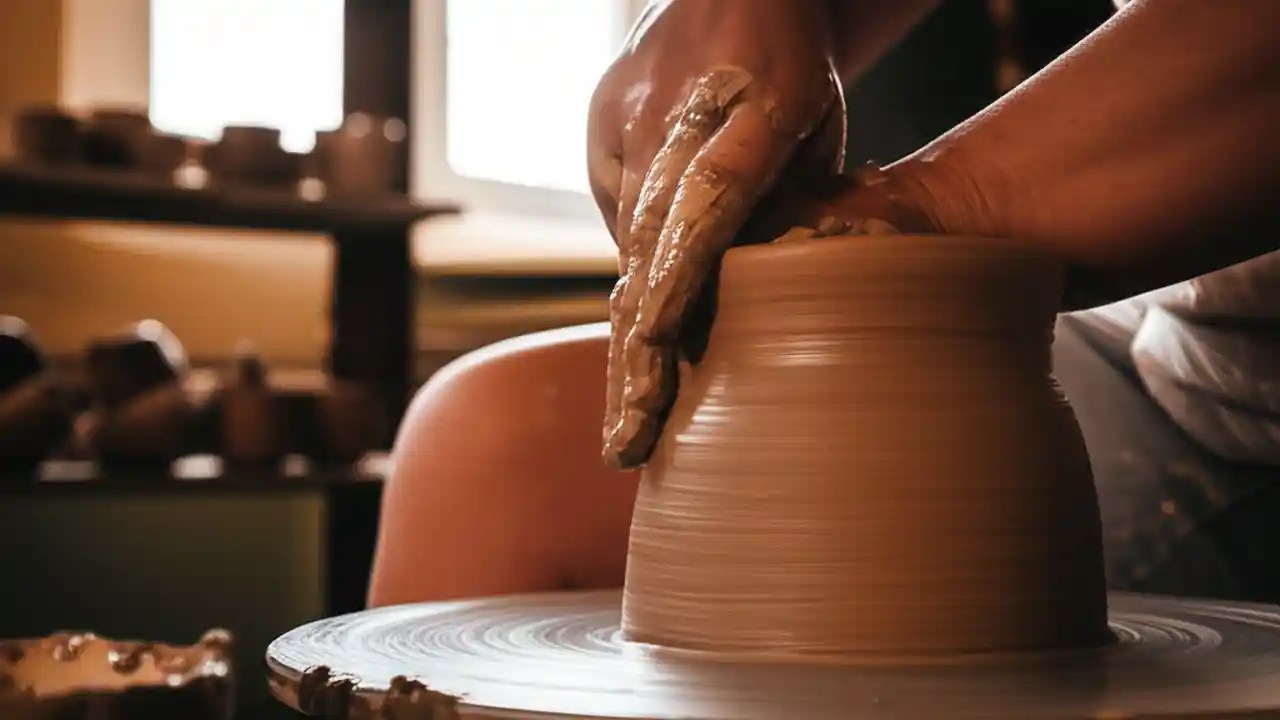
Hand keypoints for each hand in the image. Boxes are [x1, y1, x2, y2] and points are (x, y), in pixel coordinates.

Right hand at [588, 0, 846, 468]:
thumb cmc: (792, 68)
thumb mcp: (817, 127)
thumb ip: (793, 207)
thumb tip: (761, 302)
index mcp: (760, 108)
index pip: (713, 201)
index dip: (681, 276)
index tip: (655, 347)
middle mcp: (677, 115)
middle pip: (652, 247)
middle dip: (639, 349)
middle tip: (631, 437)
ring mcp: (628, 120)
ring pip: (626, 246)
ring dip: (628, 335)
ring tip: (629, 420)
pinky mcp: (600, 129)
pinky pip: (616, 218)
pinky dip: (635, 273)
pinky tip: (642, 332)